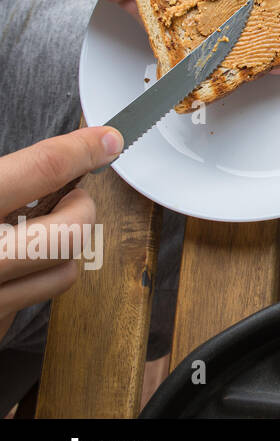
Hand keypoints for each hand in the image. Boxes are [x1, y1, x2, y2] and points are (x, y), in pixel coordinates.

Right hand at [0, 127, 118, 343]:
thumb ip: (6, 179)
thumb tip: (59, 159)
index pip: (40, 170)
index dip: (82, 150)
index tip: (109, 139)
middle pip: (73, 232)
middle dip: (81, 211)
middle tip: (65, 198)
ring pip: (65, 271)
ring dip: (63, 248)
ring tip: (32, 231)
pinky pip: (34, 300)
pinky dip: (35, 279)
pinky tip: (12, 266)